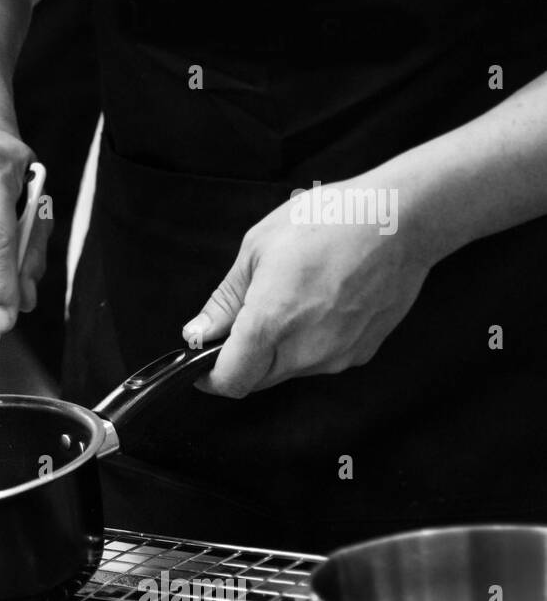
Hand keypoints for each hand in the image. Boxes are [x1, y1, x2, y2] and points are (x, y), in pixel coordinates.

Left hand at [183, 177, 437, 396]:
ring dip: (276, 350)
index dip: (209, 377)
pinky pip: (320, 360)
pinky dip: (308, 343)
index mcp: (270, 324)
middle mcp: (305, 351)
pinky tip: (319, 304)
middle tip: (245, 319)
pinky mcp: (361, 352)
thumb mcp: (258, 249)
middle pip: (256, 379)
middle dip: (241, 360)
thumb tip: (198, 334)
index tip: (201, 363)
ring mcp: (337, 356)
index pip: (230, 381)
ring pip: (288, 370)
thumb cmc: (331, 222)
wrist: (402, 219)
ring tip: (290, 299)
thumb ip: (225, 301)